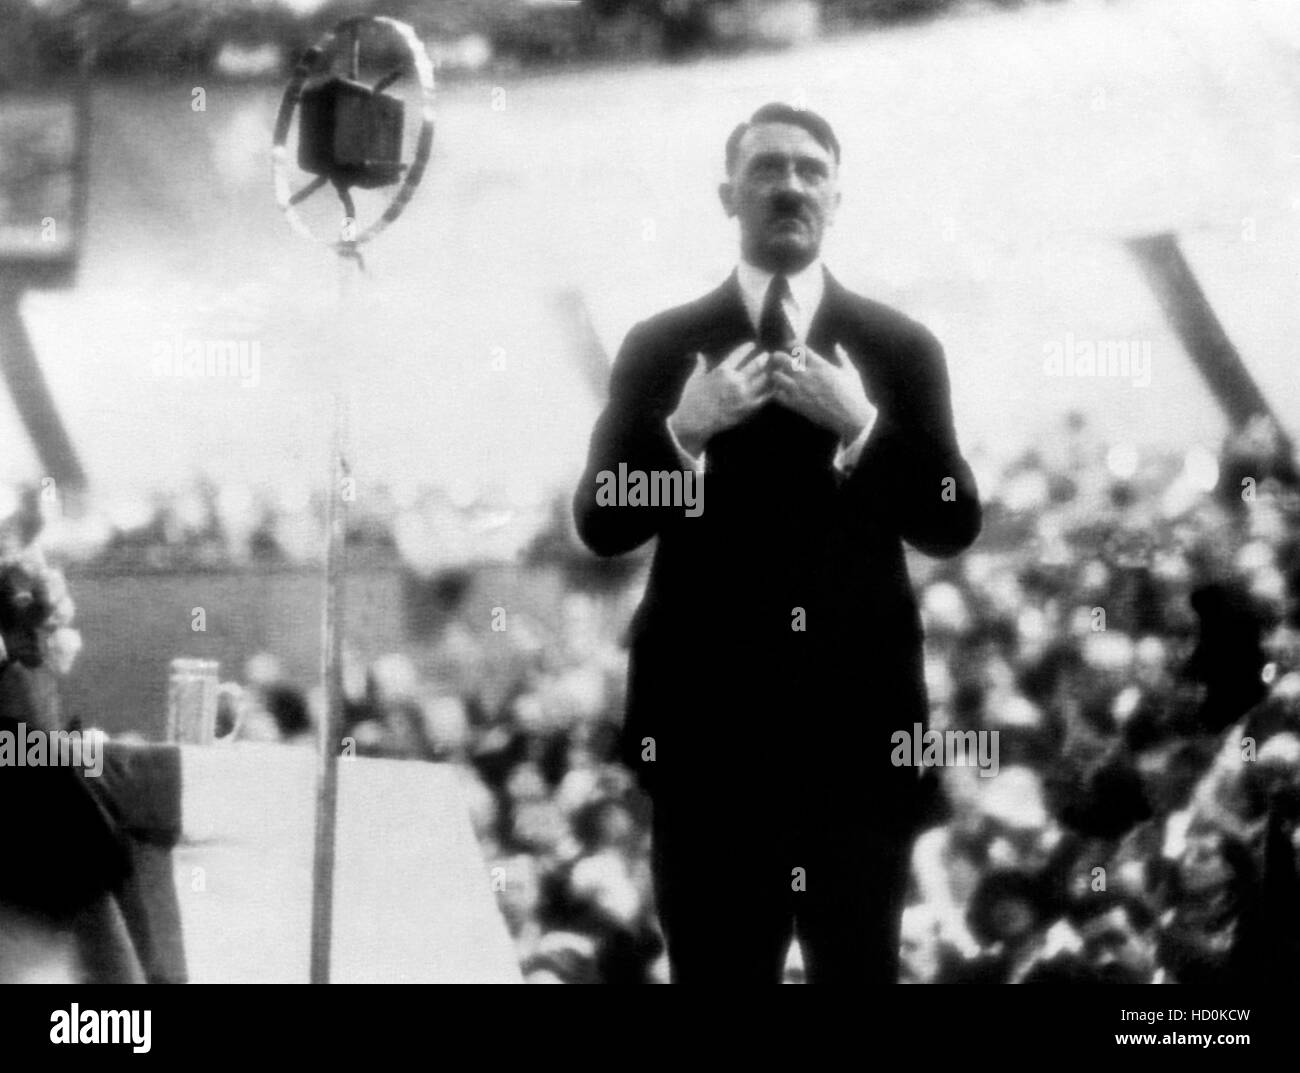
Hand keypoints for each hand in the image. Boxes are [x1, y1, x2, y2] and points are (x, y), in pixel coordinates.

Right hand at [667, 341, 772, 456]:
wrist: (694, 422)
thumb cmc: (691, 401)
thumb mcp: (694, 380)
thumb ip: (701, 366)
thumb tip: (700, 355)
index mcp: (722, 371)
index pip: (739, 354)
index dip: (747, 348)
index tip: (753, 345)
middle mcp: (735, 380)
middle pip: (756, 365)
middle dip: (764, 359)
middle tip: (769, 356)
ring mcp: (743, 394)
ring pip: (763, 379)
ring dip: (770, 372)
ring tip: (775, 369)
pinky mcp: (747, 407)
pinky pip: (764, 397)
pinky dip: (771, 391)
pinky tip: (775, 387)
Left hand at [770, 343, 874, 442]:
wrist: (851, 417)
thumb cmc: (853, 394)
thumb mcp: (850, 372)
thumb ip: (842, 357)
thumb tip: (838, 346)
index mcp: (820, 365)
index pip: (797, 347)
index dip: (790, 344)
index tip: (790, 347)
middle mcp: (807, 375)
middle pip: (781, 359)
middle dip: (777, 357)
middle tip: (778, 360)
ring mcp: (800, 390)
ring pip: (775, 376)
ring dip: (776, 375)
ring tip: (779, 377)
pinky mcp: (797, 405)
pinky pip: (777, 395)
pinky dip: (777, 392)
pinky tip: (783, 392)